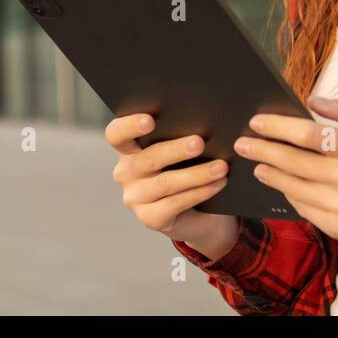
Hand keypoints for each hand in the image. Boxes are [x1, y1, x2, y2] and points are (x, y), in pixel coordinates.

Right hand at [105, 113, 238, 257]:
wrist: (198, 211)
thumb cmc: (188, 166)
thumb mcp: (181, 149)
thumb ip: (181, 133)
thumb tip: (203, 122)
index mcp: (128, 148)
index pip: (116, 134)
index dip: (129, 126)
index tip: (150, 120)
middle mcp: (126, 172)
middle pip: (147, 158)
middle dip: (176, 149)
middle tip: (199, 142)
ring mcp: (135, 197)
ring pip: (165, 183)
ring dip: (197, 174)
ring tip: (221, 167)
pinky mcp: (150, 218)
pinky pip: (175, 204)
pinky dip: (200, 192)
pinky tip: (218, 183)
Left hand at [234, 96, 337, 257]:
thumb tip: (311, 100)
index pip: (310, 135)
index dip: (278, 127)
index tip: (257, 121)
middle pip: (295, 161)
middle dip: (263, 149)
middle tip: (242, 142)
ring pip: (294, 186)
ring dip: (270, 172)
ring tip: (256, 162)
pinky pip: (303, 207)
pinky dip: (288, 192)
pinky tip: (279, 182)